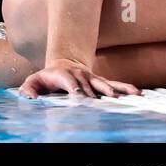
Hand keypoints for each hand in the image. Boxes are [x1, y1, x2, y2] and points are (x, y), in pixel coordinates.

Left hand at [19, 61, 140, 99]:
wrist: (64, 64)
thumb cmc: (47, 78)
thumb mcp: (35, 81)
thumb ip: (29, 88)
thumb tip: (29, 96)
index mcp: (62, 75)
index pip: (67, 80)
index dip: (71, 85)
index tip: (76, 93)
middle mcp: (79, 75)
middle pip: (87, 83)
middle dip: (94, 92)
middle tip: (103, 100)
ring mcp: (91, 78)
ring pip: (103, 83)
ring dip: (111, 90)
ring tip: (122, 97)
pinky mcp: (100, 82)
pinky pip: (114, 84)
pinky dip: (125, 88)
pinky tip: (136, 93)